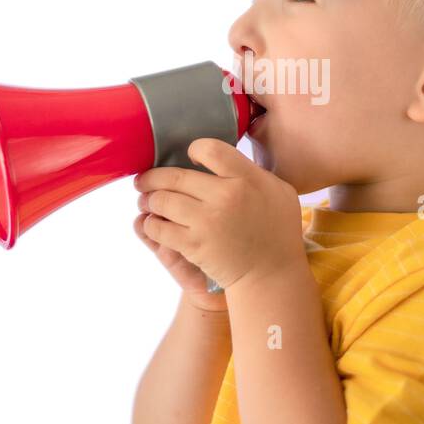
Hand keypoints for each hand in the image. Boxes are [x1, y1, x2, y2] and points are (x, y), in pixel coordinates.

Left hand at [134, 138, 305, 292]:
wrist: (272, 274)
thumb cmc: (277, 231)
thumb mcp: (278, 191)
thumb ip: (252, 171)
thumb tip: (223, 161)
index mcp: (247, 178)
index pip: (210, 149)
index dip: (195, 150)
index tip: (189, 158)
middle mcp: (225, 196)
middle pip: (175, 176)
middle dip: (153, 177)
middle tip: (144, 180)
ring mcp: (207, 221)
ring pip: (161, 200)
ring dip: (149, 200)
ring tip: (146, 202)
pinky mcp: (194, 245)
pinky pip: (159, 228)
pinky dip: (150, 224)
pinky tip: (152, 223)